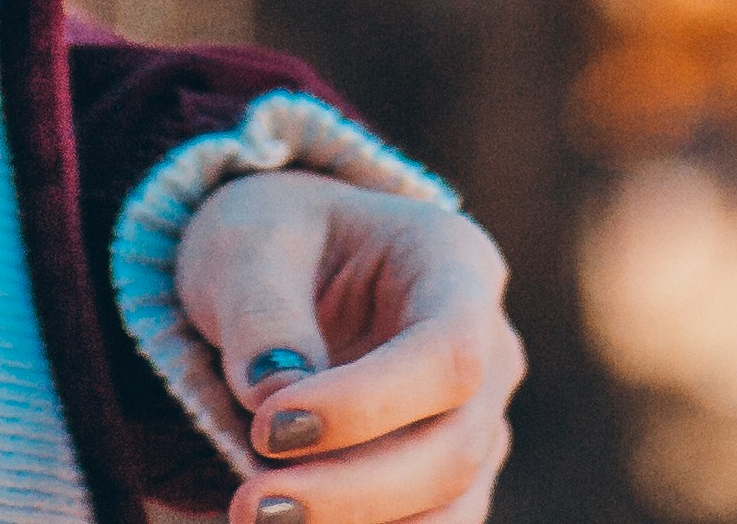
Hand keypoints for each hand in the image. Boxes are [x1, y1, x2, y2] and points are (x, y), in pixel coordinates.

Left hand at [171, 172, 521, 523]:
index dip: (368, 405)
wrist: (281, 270)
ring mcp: (478, 420)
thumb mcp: (246, 245)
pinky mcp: (448, 478)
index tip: (270, 428)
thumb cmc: (272, 241)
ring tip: (259, 519)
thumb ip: (260, 314)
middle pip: (453, 448)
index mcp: (454, 263)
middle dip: (351, 491)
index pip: (448, 351)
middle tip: (253, 505)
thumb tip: (274, 396)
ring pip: (448, 508)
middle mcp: (489, 348)